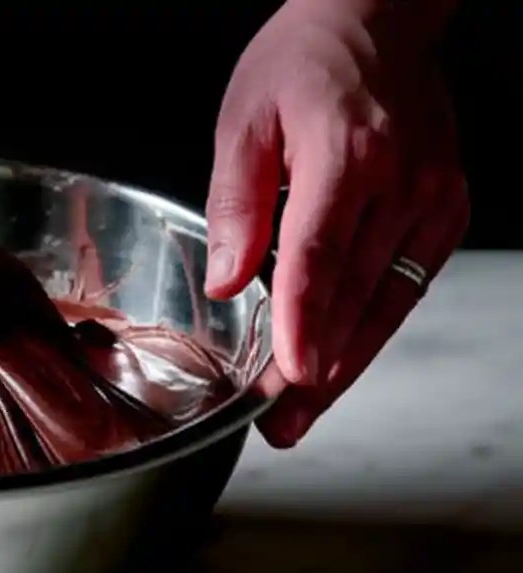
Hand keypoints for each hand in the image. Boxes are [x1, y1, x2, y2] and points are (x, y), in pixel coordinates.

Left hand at [204, 0, 468, 446]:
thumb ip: (236, 203)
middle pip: (356, 297)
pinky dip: (373, 328)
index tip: (293, 377)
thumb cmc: (303, 63)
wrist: (375, 20)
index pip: (322, 257)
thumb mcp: (245, 119)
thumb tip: (232, 282)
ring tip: (304, 413)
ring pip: (387, 302)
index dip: (307, 324)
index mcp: (347, 156)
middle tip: (281, 425)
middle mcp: (403, 182)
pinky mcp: (446, 207)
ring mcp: (434, 197)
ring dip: (346, 364)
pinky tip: (340, 363)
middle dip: (318, 370)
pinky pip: (407, 285)